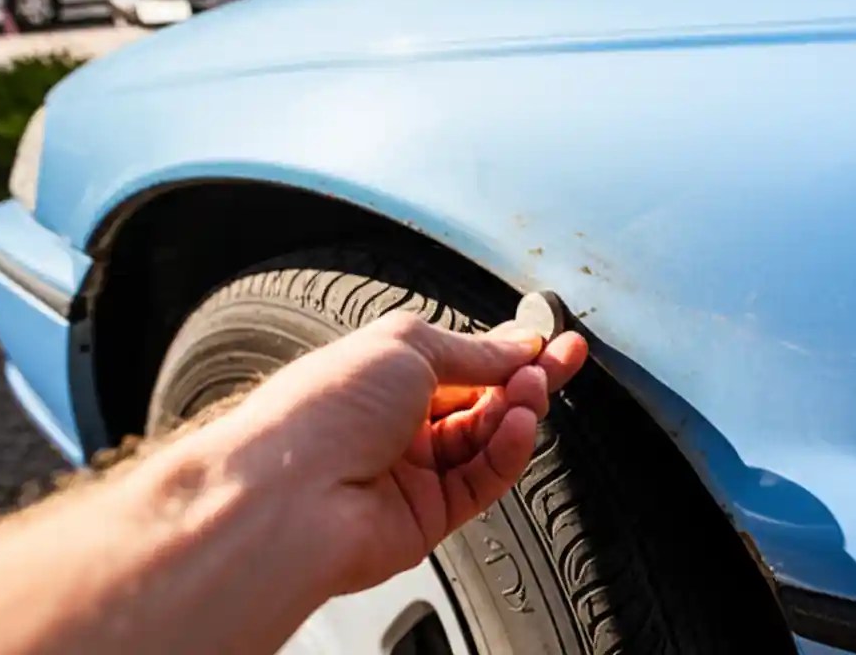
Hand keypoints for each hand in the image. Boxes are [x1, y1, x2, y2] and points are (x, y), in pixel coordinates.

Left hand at [225, 311, 587, 595]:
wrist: (289, 492)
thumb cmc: (324, 407)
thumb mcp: (408, 345)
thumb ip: (474, 350)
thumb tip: (520, 343)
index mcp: (385, 375)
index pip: (463, 360)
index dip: (510, 350)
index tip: (552, 340)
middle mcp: (399, 423)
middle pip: (482, 400)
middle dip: (526, 378)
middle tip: (566, 360)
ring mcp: (414, 471)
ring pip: (488, 440)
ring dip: (517, 411)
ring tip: (532, 393)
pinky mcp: (429, 515)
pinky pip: (483, 480)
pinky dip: (508, 451)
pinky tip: (521, 426)